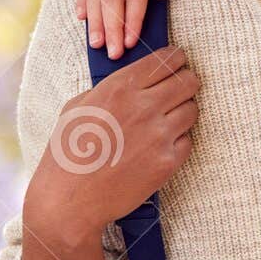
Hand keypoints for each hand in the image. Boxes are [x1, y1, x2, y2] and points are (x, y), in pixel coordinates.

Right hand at [24, 46, 199, 248]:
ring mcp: (159, 135)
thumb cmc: (67, 153)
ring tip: (164, 122)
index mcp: (120, 87)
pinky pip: (187, 141)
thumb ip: (109, 89)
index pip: (169, 59)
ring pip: (192, 109)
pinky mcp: (167, 162)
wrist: (69, 201)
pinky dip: (177, 142)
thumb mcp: (78, 106)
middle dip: (185, 84)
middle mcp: (144, 107)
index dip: (176, 60)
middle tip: (176, 93)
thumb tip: (133, 79)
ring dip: (182, 112)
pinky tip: (157, 148)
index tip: (175, 65)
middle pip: (189, 81)